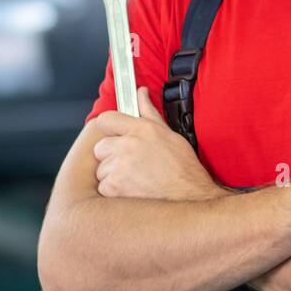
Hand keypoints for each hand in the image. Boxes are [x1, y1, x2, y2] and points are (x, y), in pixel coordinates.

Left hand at [91, 87, 227, 201]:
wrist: (190, 198)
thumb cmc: (183, 168)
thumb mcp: (170, 134)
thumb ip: (149, 112)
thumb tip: (141, 92)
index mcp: (141, 129)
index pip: (106, 119)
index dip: (109, 129)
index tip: (115, 136)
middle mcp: (128, 145)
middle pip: (100, 147)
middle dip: (111, 156)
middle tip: (129, 164)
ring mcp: (120, 167)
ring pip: (101, 169)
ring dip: (112, 175)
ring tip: (135, 180)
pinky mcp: (114, 188)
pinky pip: (103, 187)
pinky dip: (113, 192)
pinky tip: (132, 192)